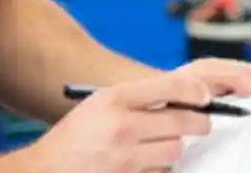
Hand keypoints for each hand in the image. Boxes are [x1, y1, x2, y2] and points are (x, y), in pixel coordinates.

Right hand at [25, 61, 250, 172]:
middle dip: (197, 123)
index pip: (170, 87)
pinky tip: (145, 163)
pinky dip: (160, 168)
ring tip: (160, 145)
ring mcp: (126, 157)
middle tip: (201, 123)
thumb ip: (136, 99)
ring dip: (174, 148)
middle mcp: (122, 126)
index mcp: (113, 99)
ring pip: (176, 150)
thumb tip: (184, 98)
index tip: (204, 96)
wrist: (47, 171)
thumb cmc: (74, 137)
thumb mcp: (98, 105)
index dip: (195, 92)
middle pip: (183, 122)